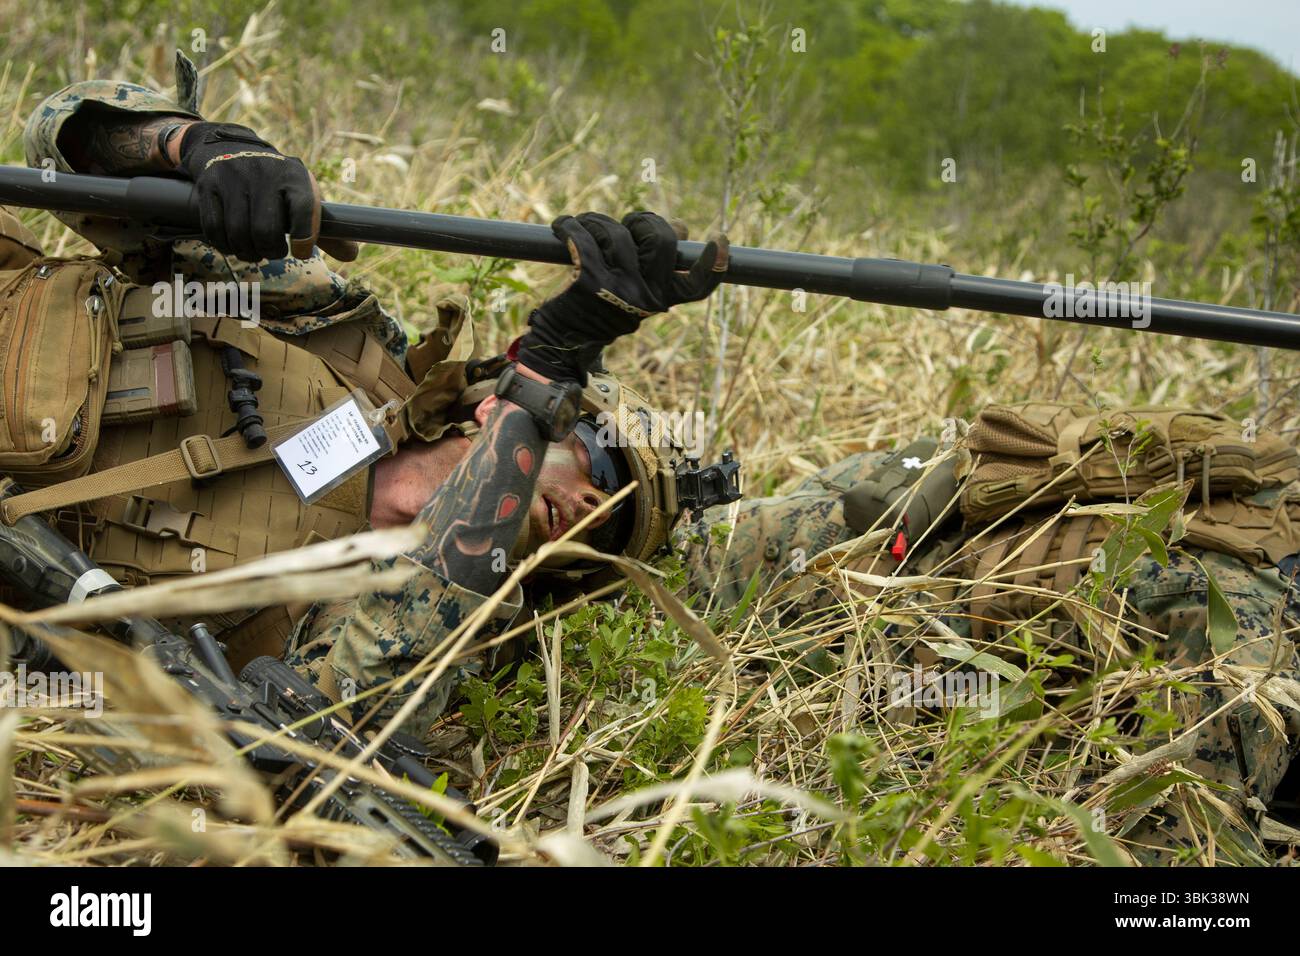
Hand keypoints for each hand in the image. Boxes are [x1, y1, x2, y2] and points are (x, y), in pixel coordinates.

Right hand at [176, 122, 357, 263]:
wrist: (231, 148)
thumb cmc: (277, 184)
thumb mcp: (302, 196)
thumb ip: (325, 228)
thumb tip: (351, 255)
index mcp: (294, 175)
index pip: (305, 209)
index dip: (306, 238)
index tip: (302, 252)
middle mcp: (264, 172)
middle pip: (266, 230)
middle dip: (271, 251)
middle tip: (273, 252)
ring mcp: (234, 177)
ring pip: (239, 232)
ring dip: (248, 252)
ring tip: (255, 252)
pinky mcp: (209, 184)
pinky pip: (214, 228)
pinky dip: (225, 245)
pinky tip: (234, 245)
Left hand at [517, 211, 728, 382]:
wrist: (563, 341)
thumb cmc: (601, 308)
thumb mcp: (635, 292)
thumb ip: (658, 264)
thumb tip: (681, 227)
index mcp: (661, 300)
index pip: (698, 285)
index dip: (714, 262)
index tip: (719, 239)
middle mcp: (645, 296)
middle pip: (663, 240)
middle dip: (644, 222)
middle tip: (628, 225)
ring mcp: (618, 286)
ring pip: (618, 233)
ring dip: (599, 221)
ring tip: (587, 225)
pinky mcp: (588, 278)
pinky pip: (584, 236)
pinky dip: (570, 226)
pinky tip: (563, 226)